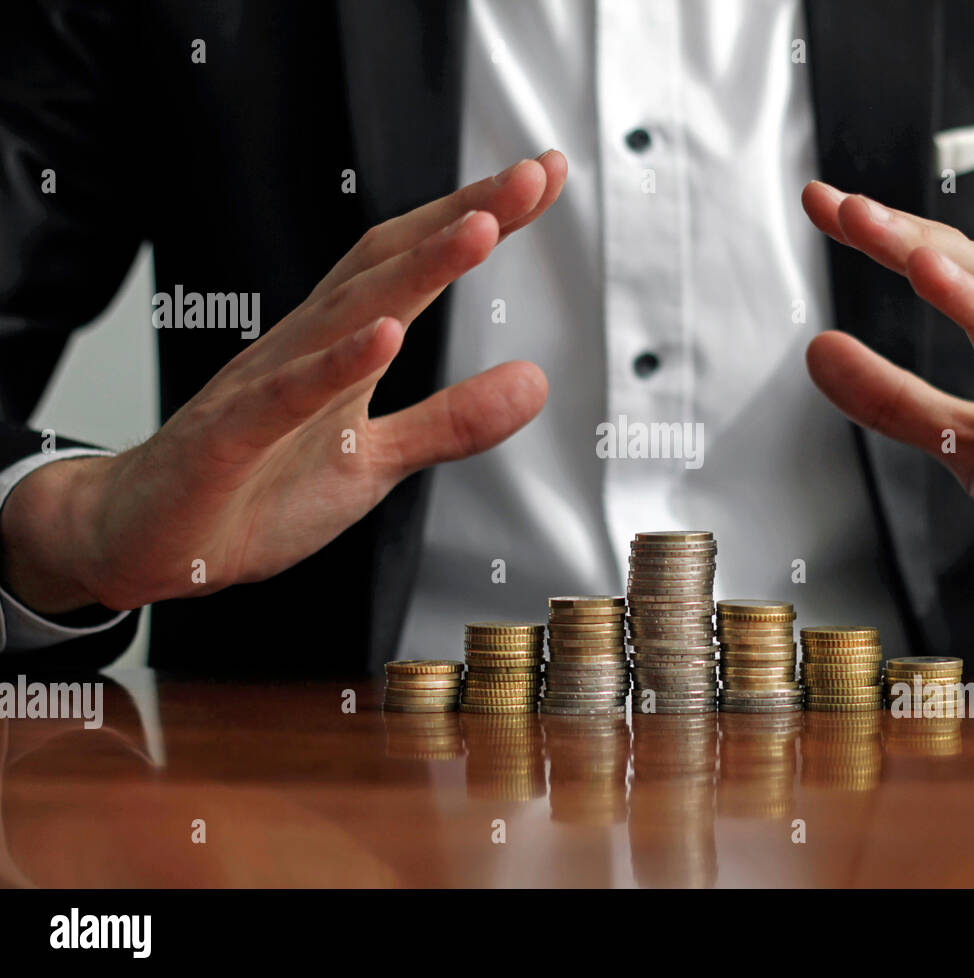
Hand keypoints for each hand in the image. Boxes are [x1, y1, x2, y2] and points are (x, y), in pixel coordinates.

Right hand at [1, 151, 567, 613]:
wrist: (145, 542)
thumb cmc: (255, 492)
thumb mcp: (375, 461)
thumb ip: (451, 422)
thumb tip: (534, 381)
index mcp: (338, 347)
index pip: (414, 264)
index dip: (479, 219)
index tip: (543, 178)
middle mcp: (302, 348)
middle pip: (389, 265)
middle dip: (462, 216)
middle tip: (531, 174)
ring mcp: (262, 388)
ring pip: (344, 315)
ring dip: (416, 268)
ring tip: (480, 227)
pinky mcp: (226, 442)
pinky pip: (283, 398)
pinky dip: (334, 365)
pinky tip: (384, 337)